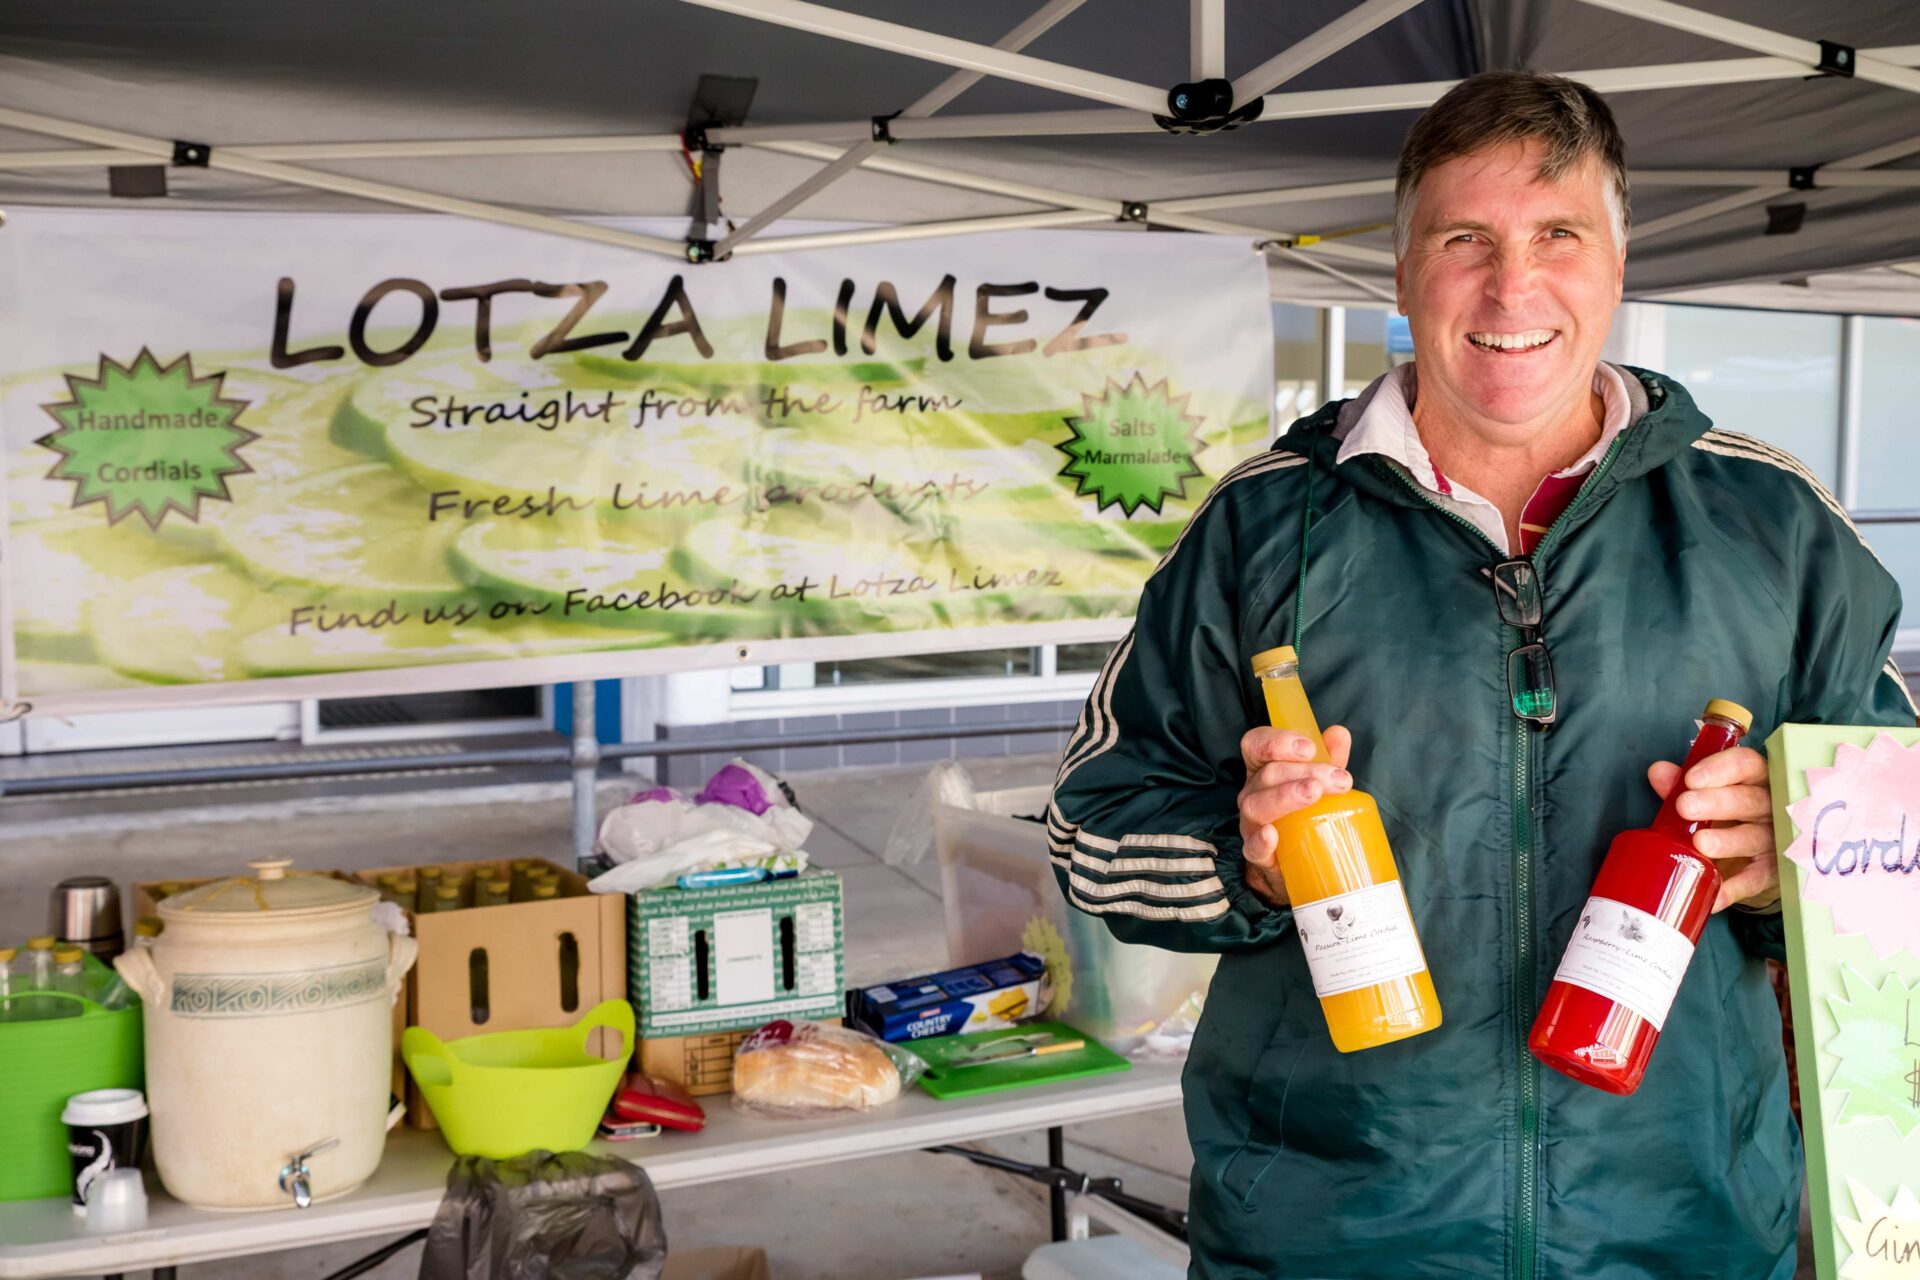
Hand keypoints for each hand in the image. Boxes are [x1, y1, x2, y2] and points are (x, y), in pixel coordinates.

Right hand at [1237, 725, 1353, 908]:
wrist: (1296, 860)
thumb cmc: (1304, 811)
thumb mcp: (1318, 779)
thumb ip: (1329, 757)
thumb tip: (1339, 734)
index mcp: (1262, 769)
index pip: (1255, 744)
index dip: (1278, 741)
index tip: (1309, 747)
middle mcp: (1252, 792)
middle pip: (1267, 774)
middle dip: (1304, 771)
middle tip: (1338, 779)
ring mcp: (1250, 823)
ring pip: (1257, 805)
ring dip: (1286, 796)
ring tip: (1313, 793)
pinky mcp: (1257, 854)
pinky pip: (1252, 847)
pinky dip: (1261, 841)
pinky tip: (1272, 835)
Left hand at [1645, 745, 1778, 912]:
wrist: (1756, 852)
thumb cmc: (1727, 812)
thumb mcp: (1706, 794)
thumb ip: (1681, 783)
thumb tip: (1658, 772)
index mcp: (1754, 778)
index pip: (1745, 764)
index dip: (1720, 770)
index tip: (1691, 779)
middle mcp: (1770, 806)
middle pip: (1748, 800)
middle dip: (1716, 803)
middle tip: (1685, 807)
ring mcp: (1774, 839)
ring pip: (1754, 838)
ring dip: (1727, 841)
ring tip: (1700, 844)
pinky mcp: (1772, 871)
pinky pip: (1754, 881)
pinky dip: (1733, 888)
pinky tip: (1714, 893)